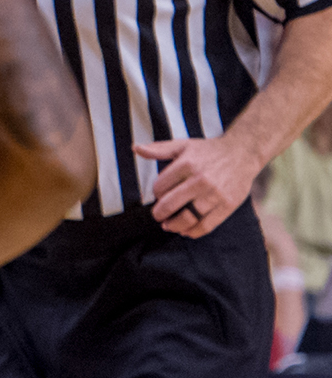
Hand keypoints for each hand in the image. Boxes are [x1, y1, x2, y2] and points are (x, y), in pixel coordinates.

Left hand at [137, 136, 261, 237]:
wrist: (242, 153)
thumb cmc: (208, 150)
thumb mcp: (183, 145)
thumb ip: (159, 149)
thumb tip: (135, 148)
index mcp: (186, 164)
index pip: (160, 186)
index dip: (155, 193)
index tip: (158, 195)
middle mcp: (200, 180)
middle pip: (171, 204)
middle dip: (160, 213)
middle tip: (158, 216)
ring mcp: (215, 194)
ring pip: (188, 217)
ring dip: (174, 225)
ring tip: (169, 226)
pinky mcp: (228, 205)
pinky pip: (207, 225)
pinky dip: (194, 232)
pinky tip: (186, 231)